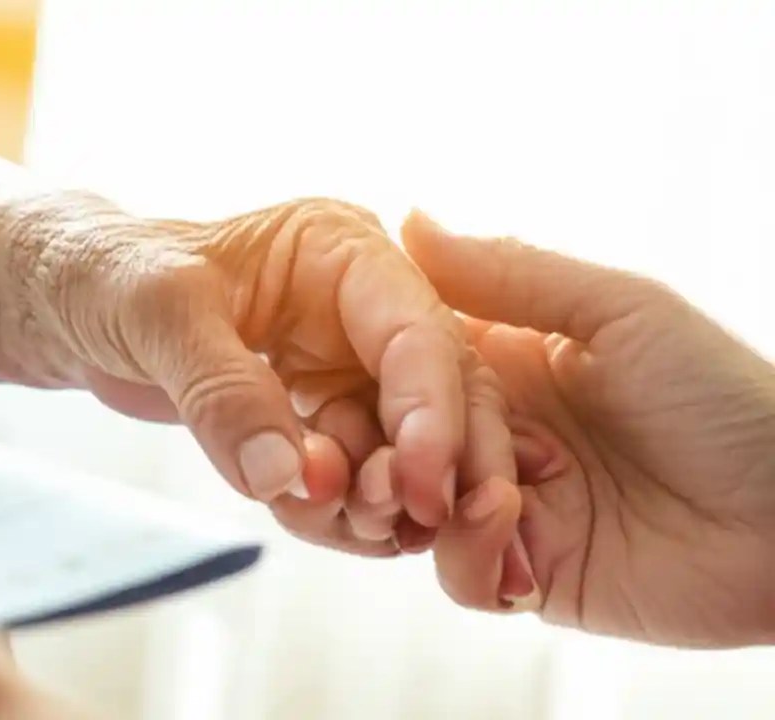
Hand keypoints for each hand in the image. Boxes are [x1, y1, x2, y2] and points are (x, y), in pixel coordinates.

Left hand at [38, 198, 513, 542]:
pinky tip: (302, 513)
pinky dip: (336, 510)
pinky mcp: (320, 418)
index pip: (417, 332)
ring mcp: (346, 367)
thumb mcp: (160, 313)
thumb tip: (288, 476)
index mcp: (343, 251)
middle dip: (428, 466)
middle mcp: (362, 309)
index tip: (415, 489)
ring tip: (326, 515)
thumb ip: (223, 392)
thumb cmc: (112, 274)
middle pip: (444, 396)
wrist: (74, 306)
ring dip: (380, 499)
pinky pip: (352, 478)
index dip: (431, 413)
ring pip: (402, 450)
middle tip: (397, 524)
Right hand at [404, 212, 774, 646]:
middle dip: (406, 444)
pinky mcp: (530, 574)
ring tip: (491, 494)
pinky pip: (461, 574)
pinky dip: (471, 554)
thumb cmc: (730, 400)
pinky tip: (516, 530)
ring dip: (432, 501)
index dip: (386, 370)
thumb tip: (411, 221)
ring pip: (418, 508)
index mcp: (514, 359)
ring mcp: (513, 505)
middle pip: (404, 437)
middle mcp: (502, 430)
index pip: (412, 360)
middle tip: (426, 454)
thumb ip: (511, 274)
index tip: (370, 376)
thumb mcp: (621, 312)